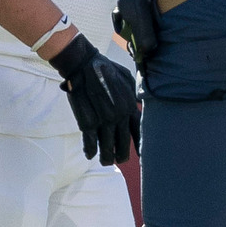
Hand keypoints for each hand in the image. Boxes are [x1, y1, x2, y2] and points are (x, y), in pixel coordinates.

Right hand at [50, 33, 140, 165]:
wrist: (84, 65)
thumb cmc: (106, 69)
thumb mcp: (127, 78)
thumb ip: (133, 94)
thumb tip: (138, 104)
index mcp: (130, 106)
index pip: (139, 132)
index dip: (140, 146)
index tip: (141, 155)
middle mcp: (119, 116)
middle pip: (123, 145)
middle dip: (121, 155)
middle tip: (119, 158)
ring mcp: (103, 121)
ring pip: (107, 148)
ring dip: (106, 157)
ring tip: (105, 161)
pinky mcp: (87, 122)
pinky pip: (90, 144)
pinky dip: (90, 151)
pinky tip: (90, 155)